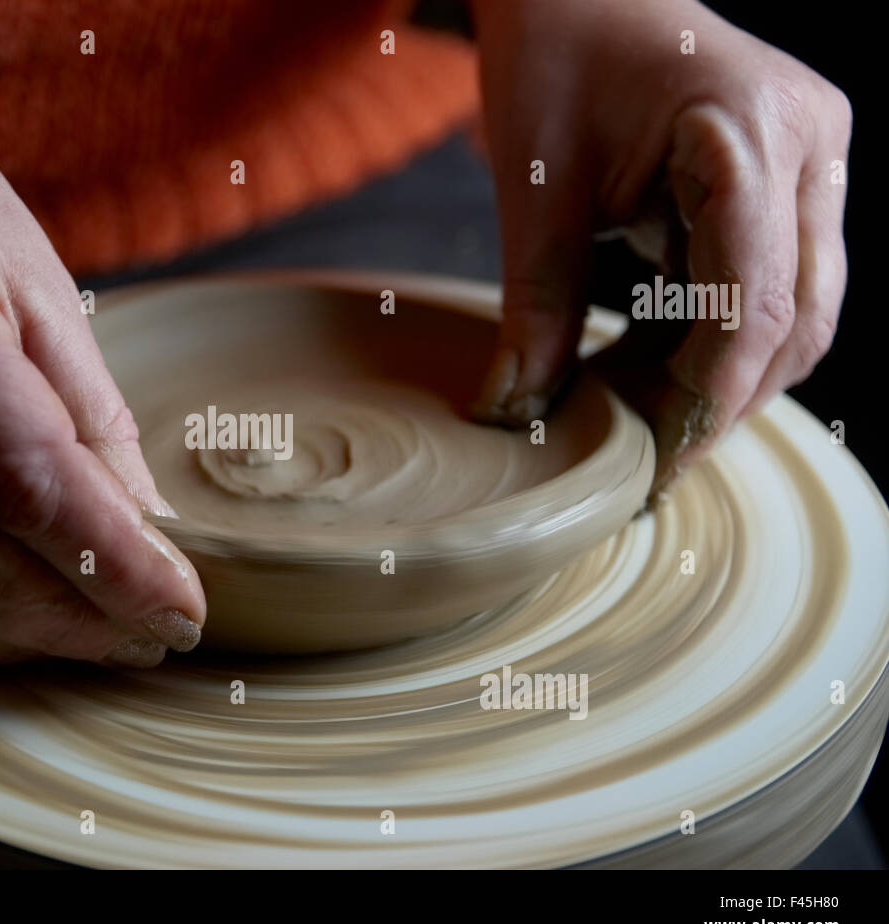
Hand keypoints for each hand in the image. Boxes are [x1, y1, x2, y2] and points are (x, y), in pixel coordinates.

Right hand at [0, 100, 204, 665]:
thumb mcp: (49, 298)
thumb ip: (95, 421)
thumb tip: (147, 538)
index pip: (29, 479)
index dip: (113, 562)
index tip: (181, 610)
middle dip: (71, 617)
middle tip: (152, 637)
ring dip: (17, 637)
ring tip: (101, 639)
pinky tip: (23, 627)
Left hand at [469, 0, 850, 495]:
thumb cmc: (554, 53)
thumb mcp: (534, 183)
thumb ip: (534, 303)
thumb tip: (516, 409)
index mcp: (749, 134)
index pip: (753, 304)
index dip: (705, 401)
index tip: (653, 465)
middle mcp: (808, 149)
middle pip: (796, 321)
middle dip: (718, 401)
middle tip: (639, 454)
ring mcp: (812, 162)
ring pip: (797, 312)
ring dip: (720, 375)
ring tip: (630, 407)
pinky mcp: (793, 178)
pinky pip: (774, 283)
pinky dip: (713, 335)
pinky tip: (643, 359)